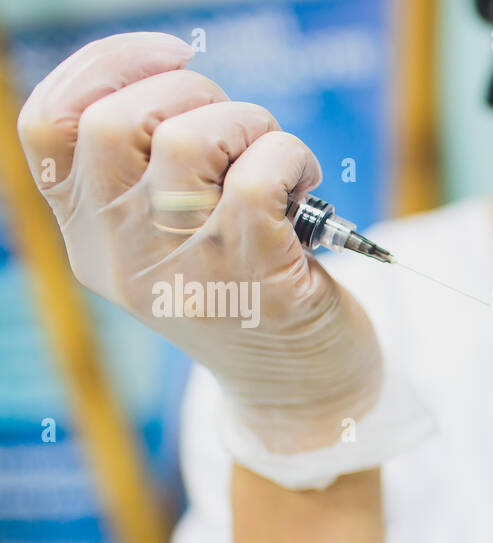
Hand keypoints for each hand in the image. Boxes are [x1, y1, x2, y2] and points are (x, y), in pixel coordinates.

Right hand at [17, 32, 381, 453]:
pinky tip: (304, 183)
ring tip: (278, 158)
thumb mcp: (172, 242)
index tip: (171, 58)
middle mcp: (126, 259)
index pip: (47, 128)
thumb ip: (149, 175)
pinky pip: (260, 178)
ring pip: (188, 142)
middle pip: (112, 123)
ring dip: (250, 124)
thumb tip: (171, 74)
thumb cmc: (247, 295)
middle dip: (190, 93)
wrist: (302, 394)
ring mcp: (190, 274)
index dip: (105, 67)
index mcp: (92, 240)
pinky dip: (291, 157)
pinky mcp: (259, 282)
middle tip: (240, 130)